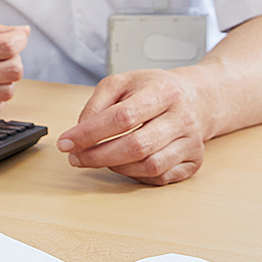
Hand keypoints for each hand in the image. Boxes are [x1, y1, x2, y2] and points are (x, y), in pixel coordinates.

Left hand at [57, 69, 216, 184]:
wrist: (194, 99)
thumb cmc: (152, 90)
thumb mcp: (120, 83)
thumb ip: (96, 105)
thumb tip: (80, 134)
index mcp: (163, 92)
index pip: (123, 117)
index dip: (90, 133)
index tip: (66, 143)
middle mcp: (182, 118)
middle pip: (136, 146)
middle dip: (98, 156)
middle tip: (76, 158)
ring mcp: (191, 142)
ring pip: (149, 166)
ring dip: (116, 167)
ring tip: (99, 158)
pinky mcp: (193, 162)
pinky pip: (160, 177)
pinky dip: (135, 175)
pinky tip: (124, 163)